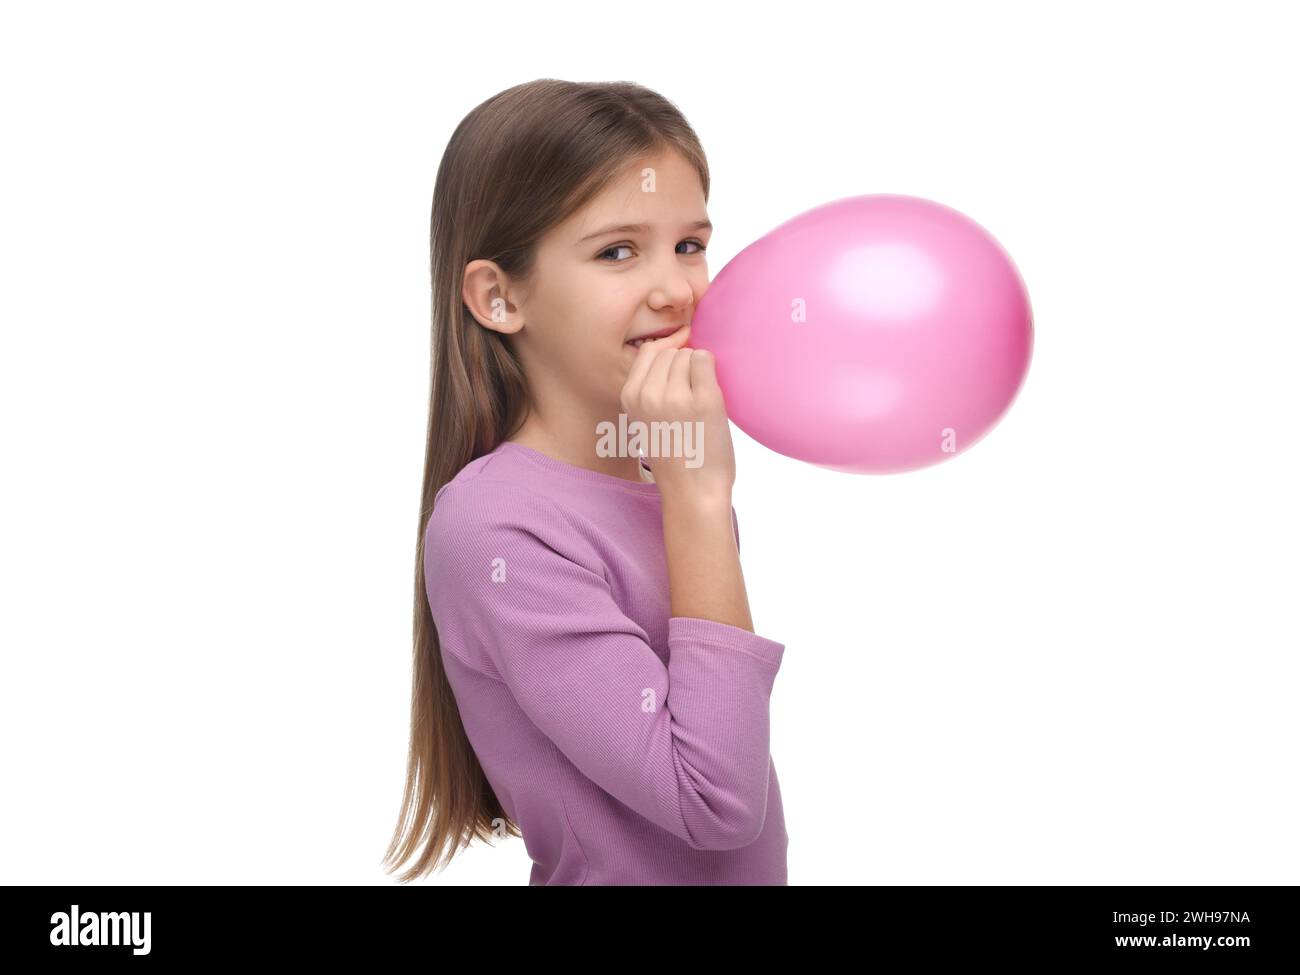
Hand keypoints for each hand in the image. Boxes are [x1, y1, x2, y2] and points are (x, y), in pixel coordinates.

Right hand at [619, 324, 735, 503]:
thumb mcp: (645, 419)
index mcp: (630, 397)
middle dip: (683, 367)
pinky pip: (706, 359)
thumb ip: (648, 386)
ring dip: (698, 372)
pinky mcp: (705, 399)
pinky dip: (712, 373)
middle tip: (690, 399)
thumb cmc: (674, 455)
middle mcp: (649, 394)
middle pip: (670, 352)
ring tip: (698, 404)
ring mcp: (676, 396)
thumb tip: (673, 343)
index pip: (649, 351)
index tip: (679, 376)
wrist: (693, 491)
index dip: (667, 357)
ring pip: (689, 354)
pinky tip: (711, 399)